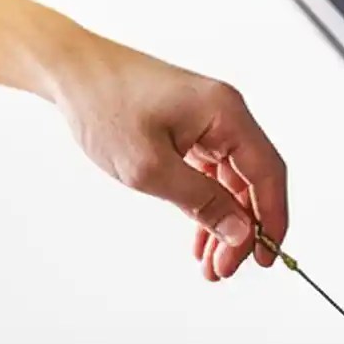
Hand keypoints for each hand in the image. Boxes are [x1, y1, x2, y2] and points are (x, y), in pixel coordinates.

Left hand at [47, 33, 288, 280]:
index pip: (267, 174)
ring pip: (230, 184)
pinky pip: (209, 177)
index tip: (263, 259)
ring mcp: (207, 124)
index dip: (271, 220)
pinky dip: (206, 207)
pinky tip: (200, 238)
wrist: (71, 73)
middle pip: (252, 182)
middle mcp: (224, 116)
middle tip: (224, 270)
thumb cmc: (104, 106)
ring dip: (224, 225)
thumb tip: (240, 233)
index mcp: (226, 114)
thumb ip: (200, 202)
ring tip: (210, 265)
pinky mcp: (189, 132)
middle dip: (242, 231)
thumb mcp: (150, 167)